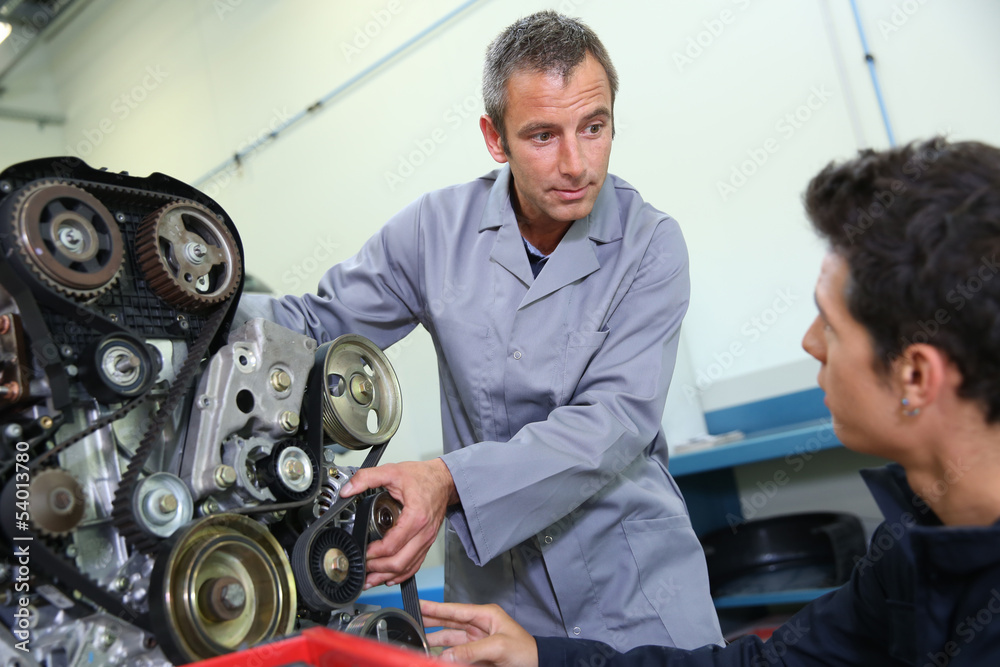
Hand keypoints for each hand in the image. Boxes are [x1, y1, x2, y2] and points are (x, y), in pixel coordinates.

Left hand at [339, 458, 457, 588]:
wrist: (444, 479)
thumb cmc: (423, 477)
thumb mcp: (392, 472)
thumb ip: (367, 477)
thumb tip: (347, 489)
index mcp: (415, 517)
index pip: (392, 545)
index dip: (374, 553)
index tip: (362, 552)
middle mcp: (423, 532)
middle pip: (400, 562)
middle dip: (378, 569)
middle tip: (362, 568)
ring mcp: (427, 539)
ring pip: (407, 567)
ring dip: (387, 576)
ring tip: (370, 580)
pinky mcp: (427, 542)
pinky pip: (415, 564)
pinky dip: (402, 574)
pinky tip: (389, 577)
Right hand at [421, 600, 537, 666]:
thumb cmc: (526, 652)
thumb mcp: (499, 647)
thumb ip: (471, 651)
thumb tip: (445, 656)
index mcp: (485, 616)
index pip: (455, 610)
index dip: (436, 608)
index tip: (419, 605)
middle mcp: (478, 627)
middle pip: (449, 624)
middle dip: (430, 623)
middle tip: (411, 622)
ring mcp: (476, 643)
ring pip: (449, 642)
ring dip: (435, 644)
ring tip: (418, 644)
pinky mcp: (476, 658)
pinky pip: (456, 656)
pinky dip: (445, 657)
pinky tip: (434, 658)